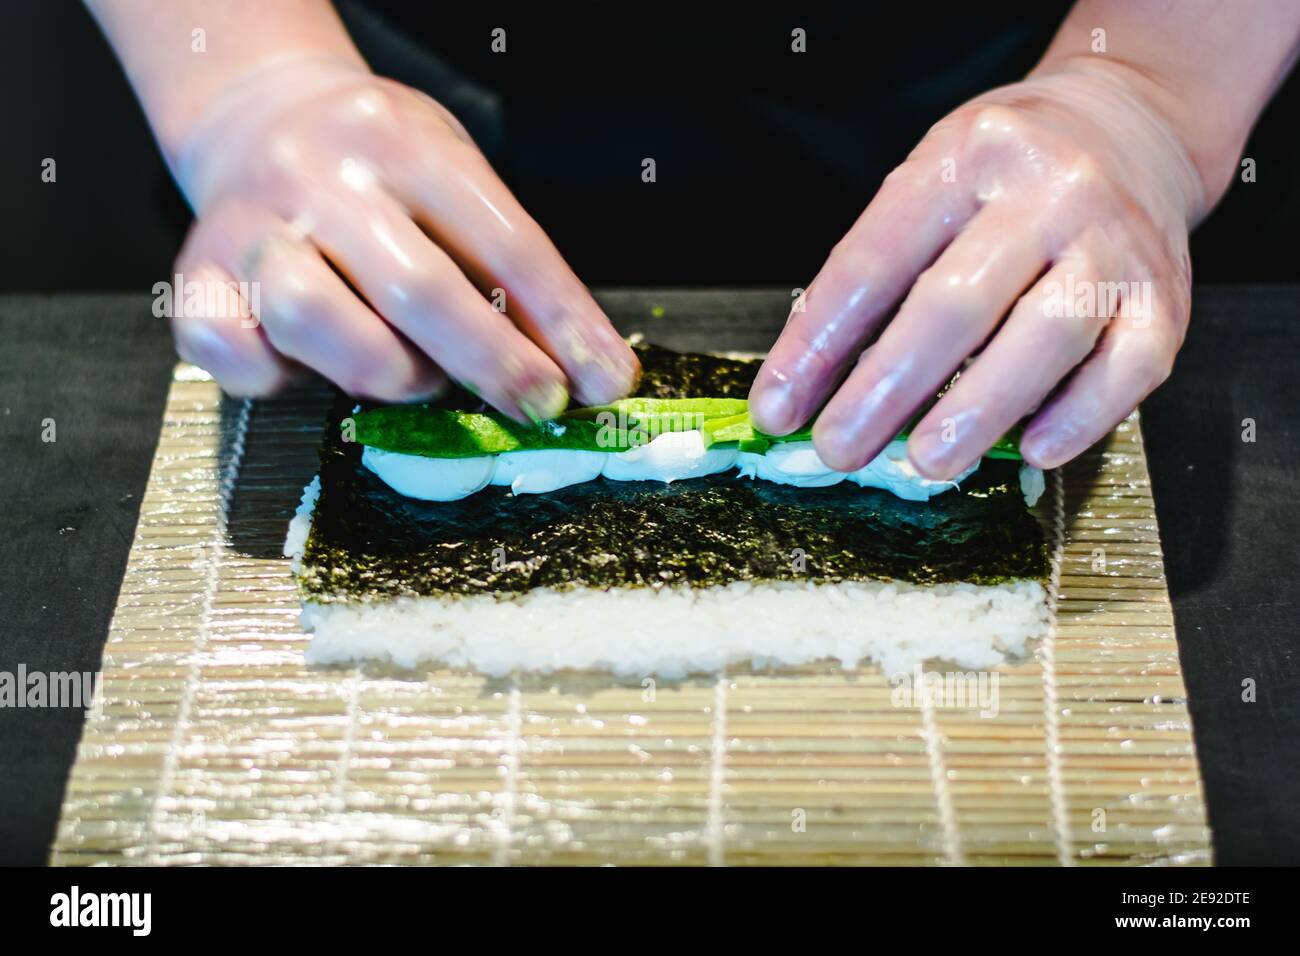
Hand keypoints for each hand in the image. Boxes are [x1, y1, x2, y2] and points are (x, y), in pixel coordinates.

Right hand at [169, 56, 637, 418]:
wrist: (260, 116)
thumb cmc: (384, 171)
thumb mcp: (456, 180)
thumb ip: (510, 269)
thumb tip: (589, 374)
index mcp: (407, 145)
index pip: (504, 243)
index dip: (561, 322)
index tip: (601, 382)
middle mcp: (322, 179)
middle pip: (416, 289)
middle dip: (491, 362)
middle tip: (538, 404)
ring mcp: (251, 226)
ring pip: (315, 319)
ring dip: (387, 373)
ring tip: (419, 379)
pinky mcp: (193, 274)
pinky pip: (226, 349)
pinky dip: (274, 378)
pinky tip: (308, 372)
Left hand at [748, 58, 1205, 475]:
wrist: (1133, 129)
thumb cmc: (1005, 179)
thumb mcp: (928, 190)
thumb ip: (874, 281)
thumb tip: (802, 390)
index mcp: (964, 158)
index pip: (874, 261)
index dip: (818, 343)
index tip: (778, 408)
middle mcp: (1046, 193)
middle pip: (955, 304)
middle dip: (886, 389)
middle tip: (840, 449)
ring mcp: (1115, 244)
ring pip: (1044, 337)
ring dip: (977, 413)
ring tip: (923, 463)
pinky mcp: (1166, 299)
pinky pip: (1126, 370)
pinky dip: (1077, 419)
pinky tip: (1032, 451)